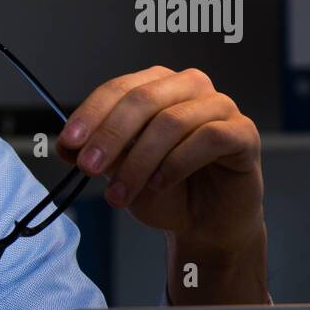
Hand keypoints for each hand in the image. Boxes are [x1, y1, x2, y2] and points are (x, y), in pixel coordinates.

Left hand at [55, 65, 263, 259]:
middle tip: (90, 168)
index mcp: (156, 86)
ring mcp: (220, 106)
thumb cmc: (164, 189)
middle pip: (143, 99)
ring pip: (172, 121)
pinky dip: (177, 163)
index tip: (70, 143)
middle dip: (110, 136)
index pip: (118, 89)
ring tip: (120, 194)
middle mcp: (189, 87)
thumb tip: (65, 145)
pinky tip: (160, 184)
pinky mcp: (244, 132)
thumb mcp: (119, 171)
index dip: (91, 114)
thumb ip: (95, 152)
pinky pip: (209, 138)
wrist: (203, 222)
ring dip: (139, 162)